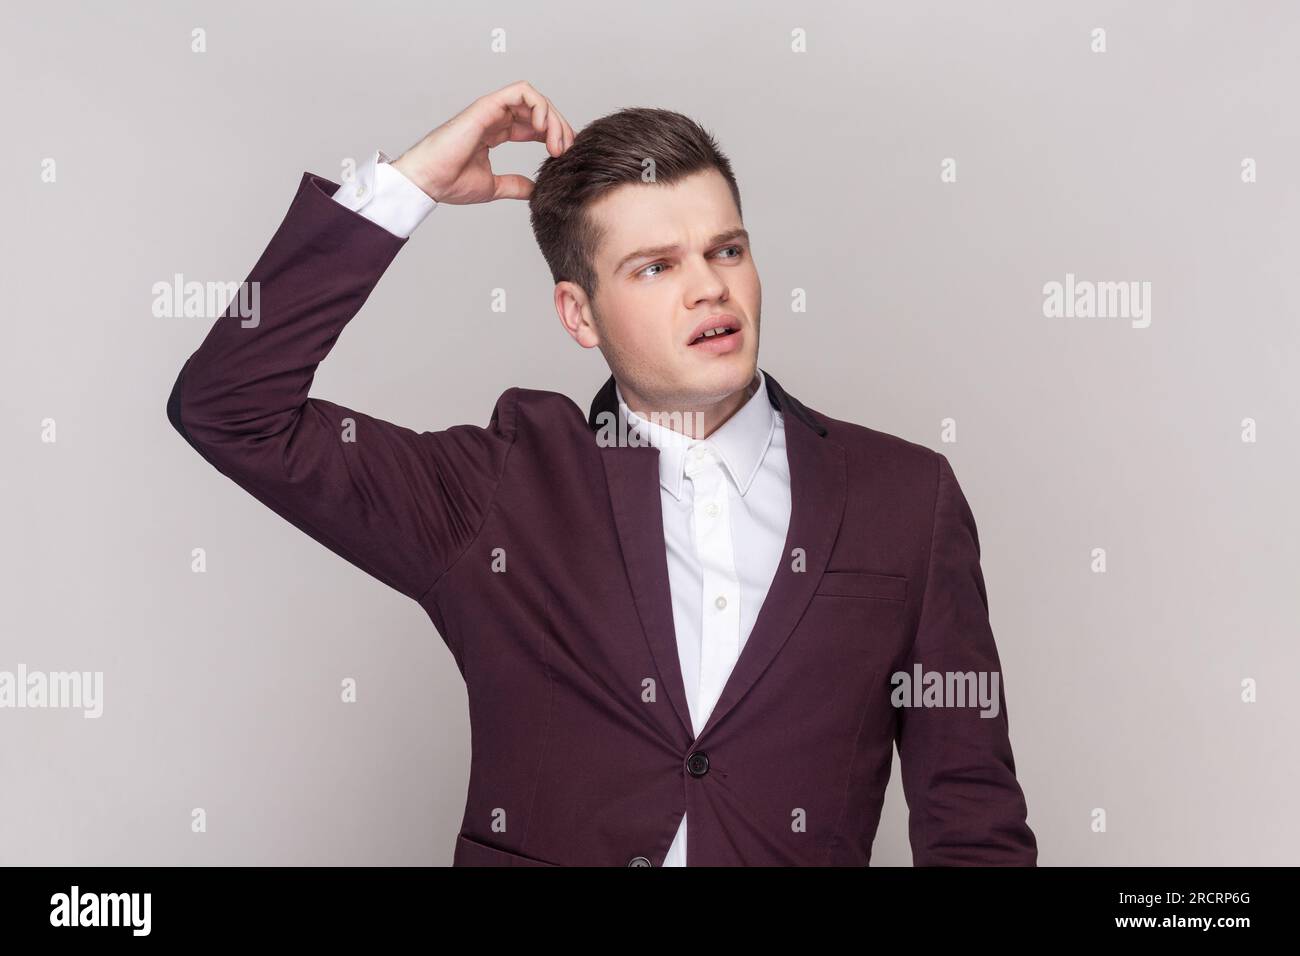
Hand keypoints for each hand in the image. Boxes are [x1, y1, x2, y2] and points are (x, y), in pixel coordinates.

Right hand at [390, 80, 575, 203]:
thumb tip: (534, 190)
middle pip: (537, 109)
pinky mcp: (487, 106)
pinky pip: (522, 92)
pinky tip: (543, 129)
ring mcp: (490, 110)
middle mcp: (494, 118)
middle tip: (565, 150)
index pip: (532, 125)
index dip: (552, 136)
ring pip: (533, 98)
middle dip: (558, 126)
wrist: (428, 181)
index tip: (561, 157)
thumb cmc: (450, 183)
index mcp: (495, 133)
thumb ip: (514, 184)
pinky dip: (539, 106)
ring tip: (557, 142)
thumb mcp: (493, 186)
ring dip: (552, 117)